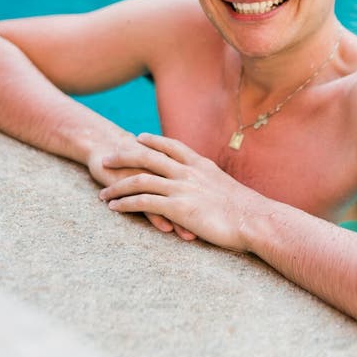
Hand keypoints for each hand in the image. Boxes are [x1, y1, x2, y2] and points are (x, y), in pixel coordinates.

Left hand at [98, 133, 264, 251]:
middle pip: (147, 156)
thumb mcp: (226, 187)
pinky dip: (126, 203)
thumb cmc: (245, 210)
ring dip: (118, 185)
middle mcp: (188, 172)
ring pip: (140, 180)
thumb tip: (209, 185)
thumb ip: (211, 182)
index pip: (171, 146)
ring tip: (102, 193)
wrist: (254, 219)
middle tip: (106, 159)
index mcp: (200, 164)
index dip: (152, 140)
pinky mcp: (178, 208)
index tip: (137, 137)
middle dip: (123, 156)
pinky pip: (144, 202)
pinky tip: (115, 208)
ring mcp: (181, 188)